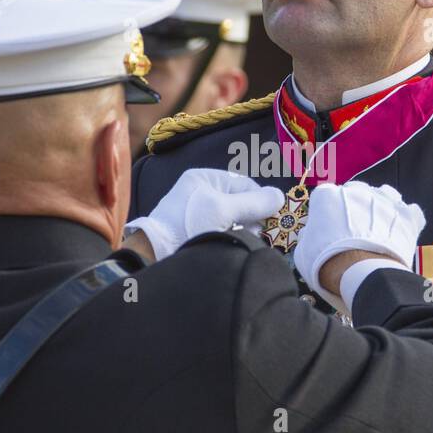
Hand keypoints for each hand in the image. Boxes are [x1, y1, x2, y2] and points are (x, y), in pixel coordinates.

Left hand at [126, 169, 284, 260]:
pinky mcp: (194, 231)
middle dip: (249, 218)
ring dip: (240, 230)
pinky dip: (228, 237)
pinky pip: (222, 230)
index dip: (259, 201)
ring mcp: (197, 212)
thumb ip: (253, 203)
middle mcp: (200, 192)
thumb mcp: (222, 210)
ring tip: (234, 239)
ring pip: (233, 218)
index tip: (267, 219)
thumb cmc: (186, 225)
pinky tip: (226, 245)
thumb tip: (280, 197)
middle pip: (240, 202)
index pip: (244, 184)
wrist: (153, 255)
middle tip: (249, 232)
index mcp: (203, 178)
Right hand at [294, 181, 425, 311]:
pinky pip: (409, 211)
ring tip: (378, 227)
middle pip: (355, 193)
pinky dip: (405, 219)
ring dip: (380, 207)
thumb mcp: (303, 253)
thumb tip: (310, 233)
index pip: (325, 196)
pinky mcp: (408, 215)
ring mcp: (385, 200)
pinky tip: (400, 231)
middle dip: (354, 208)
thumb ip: (307, 236)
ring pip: (384, 195)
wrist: (363, 274)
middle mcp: (357, 191)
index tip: (328, 227)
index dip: (326, 213)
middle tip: (354, 231)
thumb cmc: (328, 263)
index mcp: (328, 195)